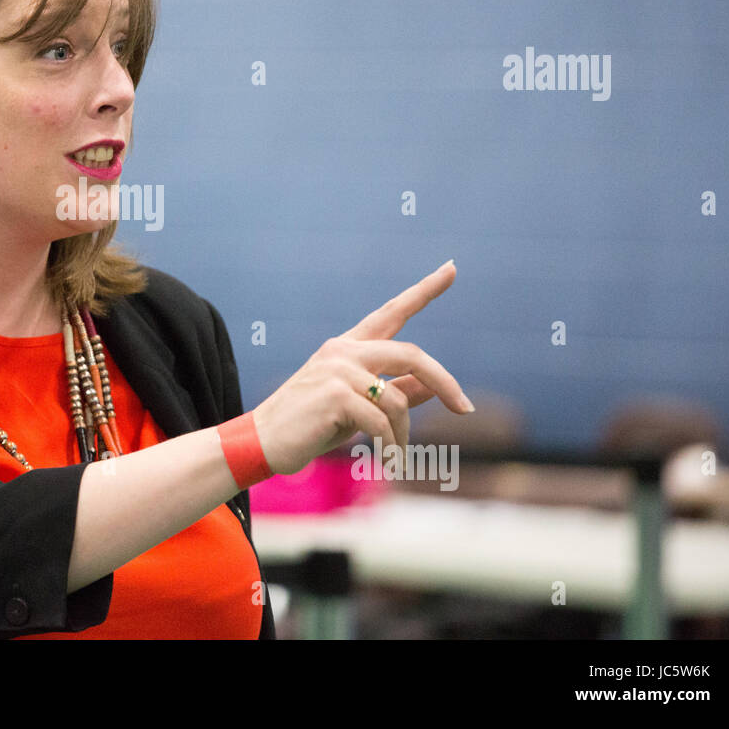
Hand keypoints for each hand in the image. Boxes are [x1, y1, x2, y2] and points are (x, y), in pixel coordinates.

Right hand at [251, 260, 471, 475]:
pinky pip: (382, 422)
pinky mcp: (334, 394)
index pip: (392, 313)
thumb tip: (433, 387)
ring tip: (393, 455)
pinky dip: (390, 446)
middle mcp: (343, 350)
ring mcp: (337, 370)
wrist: (263, 443)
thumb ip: (394, 391)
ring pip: (398, 399)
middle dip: (445, 382)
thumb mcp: (357, 407)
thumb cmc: (310, 426)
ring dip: (403, 434)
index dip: (424, 291)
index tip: (451, 268)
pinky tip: (385, 460)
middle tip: (466, 409)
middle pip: (411, 355)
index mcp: (348, 347)